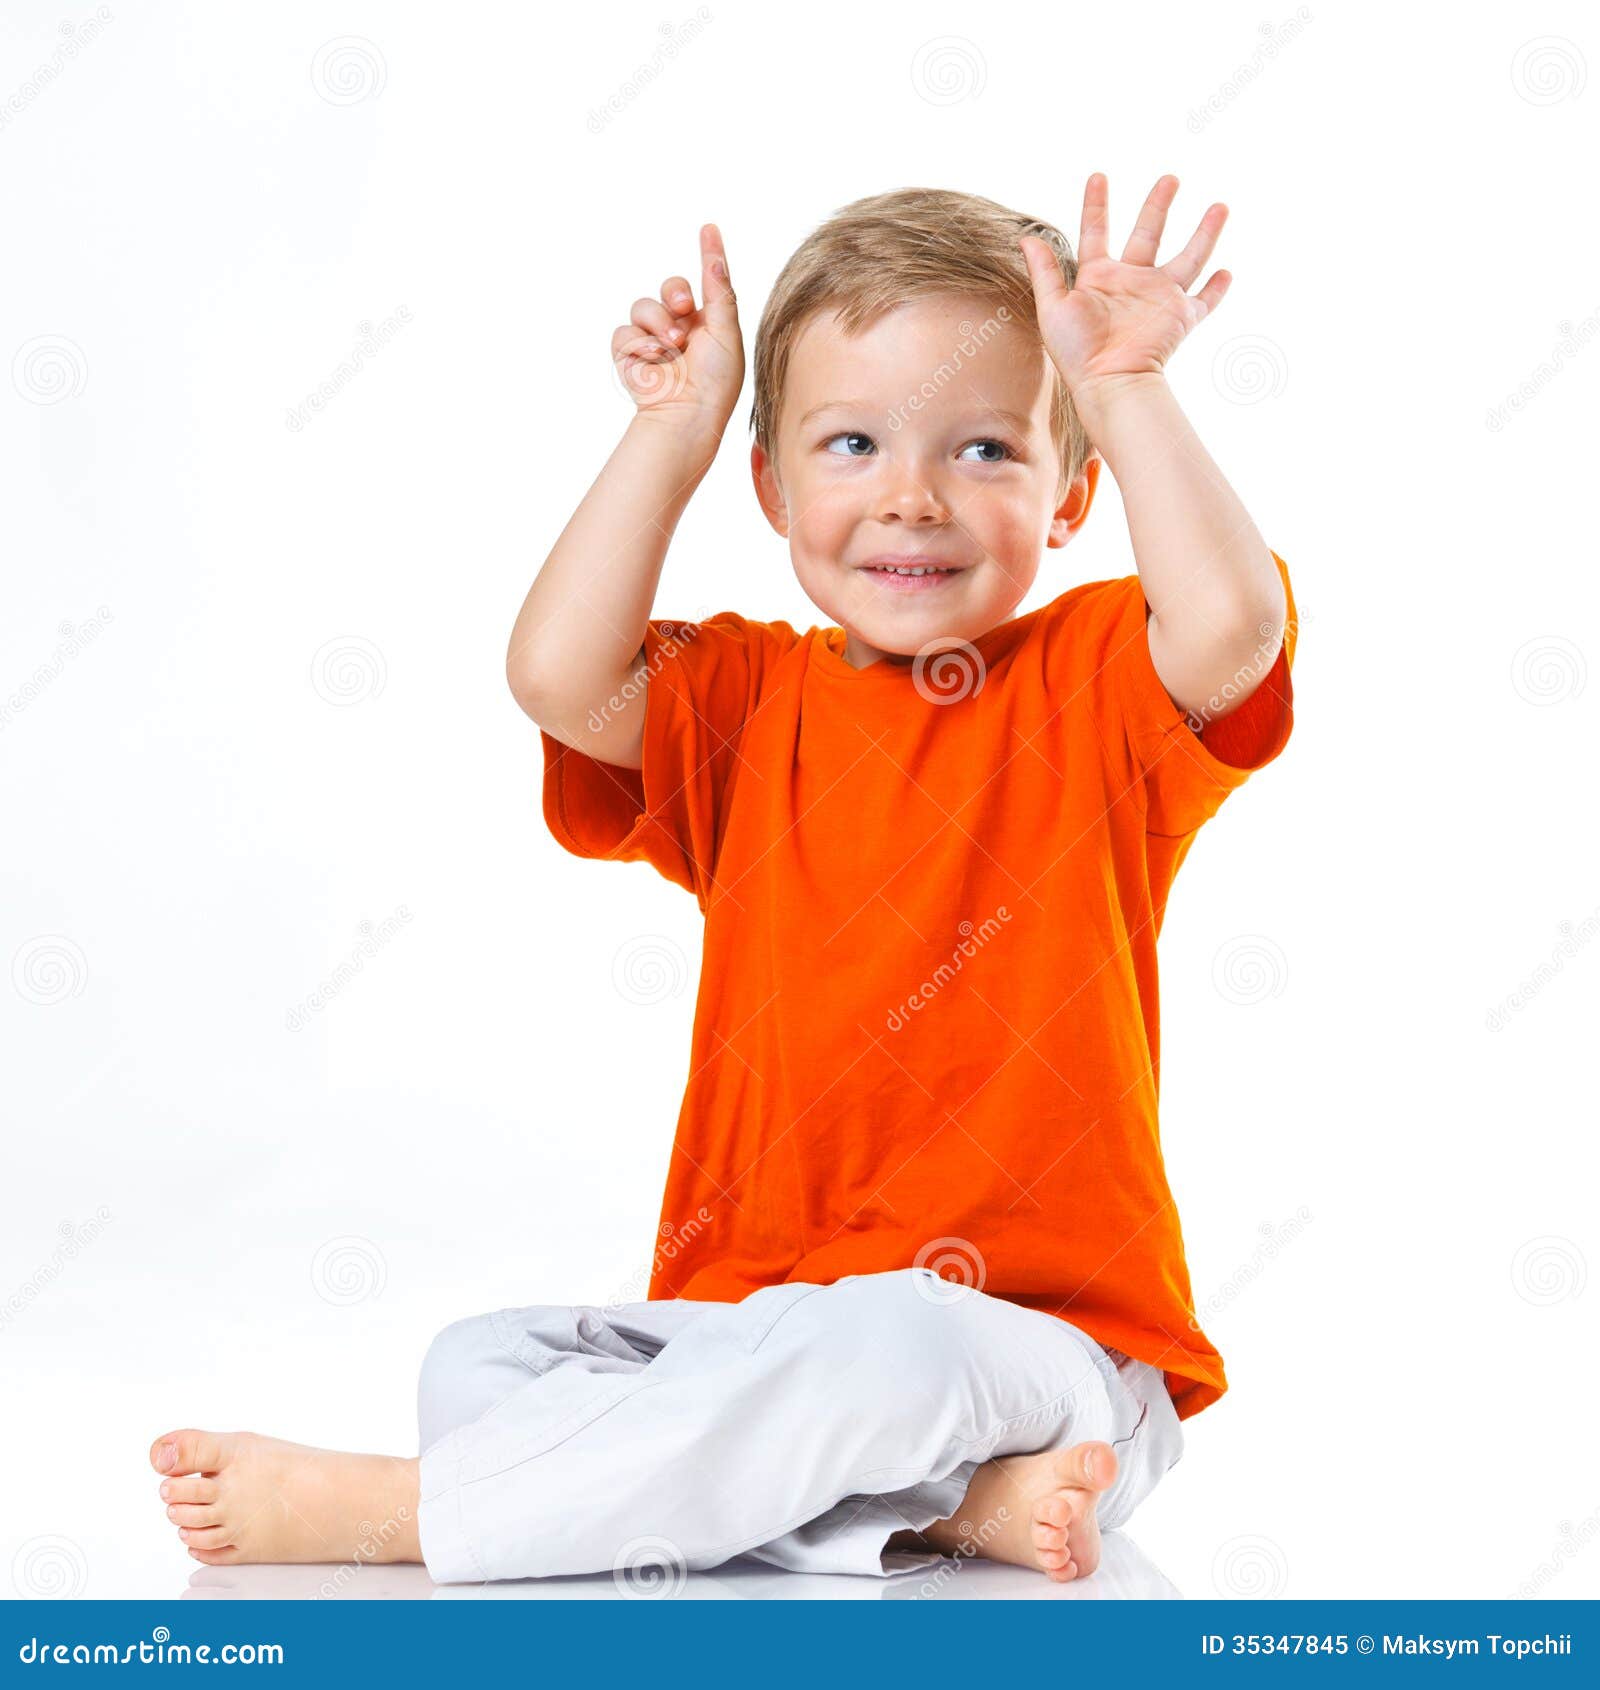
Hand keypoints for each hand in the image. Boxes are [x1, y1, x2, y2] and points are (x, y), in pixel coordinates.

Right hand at [611, 224, 744, 433]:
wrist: (689, 415)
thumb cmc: (715, 382)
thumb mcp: (725, 333)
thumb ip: (719, 292)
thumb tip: (716, 256)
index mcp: (707, 324)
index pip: (705, 282)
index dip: (707, 255)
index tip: (709, 228)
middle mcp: (680, 329)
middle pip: (670, 287)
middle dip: (676, 292)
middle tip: (685, 308)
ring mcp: (652, 341)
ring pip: (643, 306)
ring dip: (659, 322)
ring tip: (673, 345)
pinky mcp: (629, 356)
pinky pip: (624, 332)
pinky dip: (639, 343)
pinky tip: (655, 359)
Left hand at [1020, 174, 1229, 407]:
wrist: (1110, 383)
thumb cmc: (1077, 352)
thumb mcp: (1053, 307)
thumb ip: (1044, 271)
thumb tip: (1027, 235)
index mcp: (1099, 277)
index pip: (1096, 231)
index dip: (1096, 204)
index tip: (1099, 176)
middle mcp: (1131, 282)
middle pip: (1149, 233)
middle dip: (1158, 205)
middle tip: (1170, 178)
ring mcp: (1158, 298)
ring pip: (1188, 257)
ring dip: (1205, 233)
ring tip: (1221, 205)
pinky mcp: (1180, 317)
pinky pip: (1204, 300)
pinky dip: (1216, 288)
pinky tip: (1227, 271)